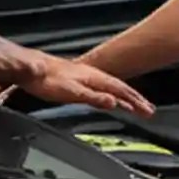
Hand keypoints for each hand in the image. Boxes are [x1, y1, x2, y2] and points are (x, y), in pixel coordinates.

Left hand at [12, 51, 155, 117]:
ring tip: (135, 105)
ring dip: (125, 97)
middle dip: (135, 99)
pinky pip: (102, 89)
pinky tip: (111, 98)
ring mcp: (86, 78)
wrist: (31, 69)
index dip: (134, 101)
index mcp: (94, 77)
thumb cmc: (47, 79)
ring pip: (111, 88)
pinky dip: (112, 95)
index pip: (120, 90)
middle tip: (148, 110)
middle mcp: (93, 76)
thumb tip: (114, 103)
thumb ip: (93, 97)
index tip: (147, 110)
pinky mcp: (78, 81)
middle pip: (120, 88)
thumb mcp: (71, 91)